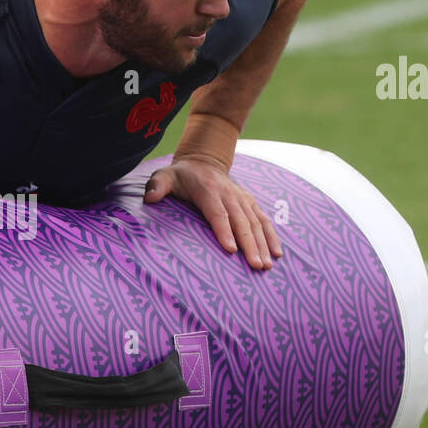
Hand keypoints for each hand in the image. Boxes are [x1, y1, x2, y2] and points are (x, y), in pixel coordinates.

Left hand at [143, 156, 282, 269]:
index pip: (217, 213)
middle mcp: (230, 194)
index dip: (224, 231)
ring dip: (264, 244)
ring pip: (256, 223)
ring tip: (267, 265)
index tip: (231, 250)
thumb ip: (157, 186)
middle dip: (250, 244)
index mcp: (208, 190)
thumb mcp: (165, 176)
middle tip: (256, 266)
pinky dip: (272, 236)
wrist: (204, 161)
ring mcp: (243, 199)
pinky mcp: (250, 203)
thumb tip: (149, 198)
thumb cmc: (181, 176)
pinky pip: (264, 220)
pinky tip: (277, 254)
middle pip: (241, 222)